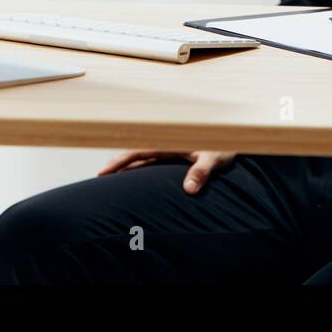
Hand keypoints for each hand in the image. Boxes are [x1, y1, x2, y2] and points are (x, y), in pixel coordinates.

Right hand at [97, 149, 236, 194]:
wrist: (234, 142)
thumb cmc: (224, 145)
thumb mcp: (214, 157)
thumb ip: (201, 171)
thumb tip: (189, 189)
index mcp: (169, 141)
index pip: (137, 151)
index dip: (118, 161)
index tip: (102, 173)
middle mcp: (165, 146)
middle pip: (134, 156)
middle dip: (116, 167)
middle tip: (98, 182)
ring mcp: (169, 153)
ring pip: (141, 161)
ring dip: (126, 171)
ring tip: (108, 187)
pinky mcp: (174, 159)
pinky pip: (152, 166)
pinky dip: (139, 173)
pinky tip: (131, 184)